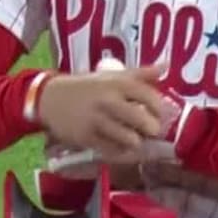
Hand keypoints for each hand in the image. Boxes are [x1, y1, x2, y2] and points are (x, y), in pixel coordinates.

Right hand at [42, 58, 197, 178]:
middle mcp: (108, 100)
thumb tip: (166, 65)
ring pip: (131, 139)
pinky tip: (120, 146)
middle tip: (150, 131)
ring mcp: (97, 120)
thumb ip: (140, 73)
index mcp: (118, 83)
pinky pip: (113, 151)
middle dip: (152, 130)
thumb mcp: (111, 75)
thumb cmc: (86, 87)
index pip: (151, 98)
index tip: (160, 115)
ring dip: (137, 142)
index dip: (161, 110)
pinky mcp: (87, 137)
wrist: (51, 98)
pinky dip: (121, 152)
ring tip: (134, 138)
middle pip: (144, 122)